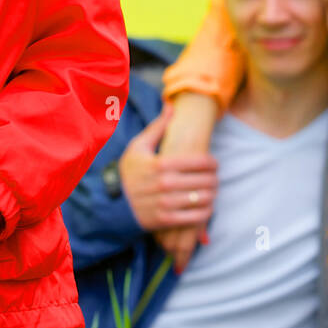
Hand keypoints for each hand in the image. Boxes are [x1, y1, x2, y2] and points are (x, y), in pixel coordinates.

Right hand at [119, 112, 217, 269]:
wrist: (112, 204)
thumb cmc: (129, 173)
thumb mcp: (138, 147)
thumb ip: (158, 127)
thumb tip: (171, 106)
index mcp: (161, 164)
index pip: (200, 162)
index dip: (212, 162)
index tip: (213, 163)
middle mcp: (165, 184)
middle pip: (205, 181)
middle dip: (215, 179)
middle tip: (215, 178)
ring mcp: (166, 204)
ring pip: (203, 199)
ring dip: (212, 195)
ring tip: (211, 191)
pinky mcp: (166, 220)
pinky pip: (196, 217)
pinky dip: (206, 212)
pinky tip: (205, 206)